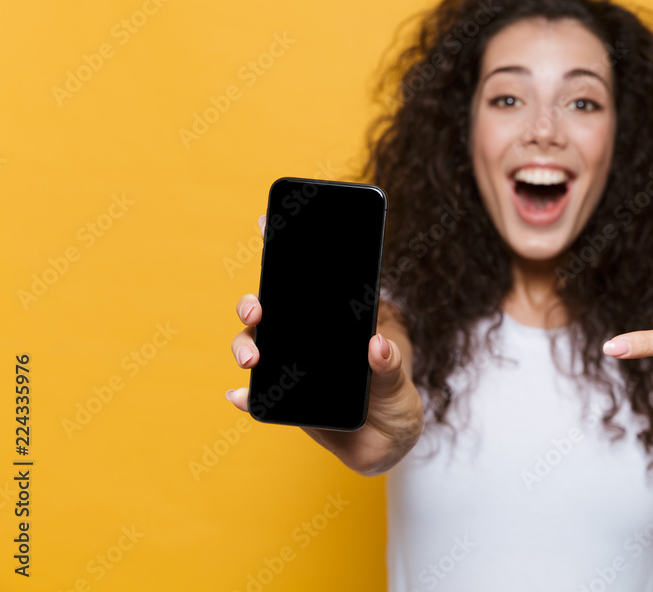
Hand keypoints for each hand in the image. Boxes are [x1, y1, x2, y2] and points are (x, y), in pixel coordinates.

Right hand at [227, 215, 424, 475]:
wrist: (387, 444)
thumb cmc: (396, 400)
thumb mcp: (399, 380)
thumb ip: (390, 365)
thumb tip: (376, 346)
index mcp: (336, 320)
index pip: (309, 280)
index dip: (286, 251)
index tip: (267, 222)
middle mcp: (308, 337)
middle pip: (272, 310)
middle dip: (254, 304)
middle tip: (257, 311)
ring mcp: (292, 366)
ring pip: (256, 346)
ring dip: (245, 347)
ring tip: (252, 360)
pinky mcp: (284, 401)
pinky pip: (257, 397)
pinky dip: (245, 397)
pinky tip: (239, 397)